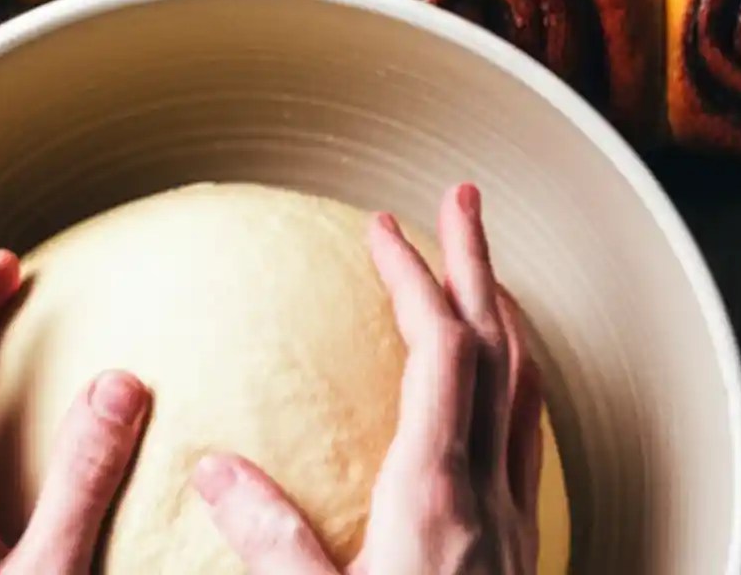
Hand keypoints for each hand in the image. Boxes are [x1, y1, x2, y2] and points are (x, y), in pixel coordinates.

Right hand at [190, 183, 542, 574]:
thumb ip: (271, 540)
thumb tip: (215, 468)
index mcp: (431, 494)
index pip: (440, 351)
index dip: (414, 276)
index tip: (383, 227)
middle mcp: (485, 493)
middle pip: (496, 346)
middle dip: (474, 262)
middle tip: (461, 200)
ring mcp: (512, 516)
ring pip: (522, 386)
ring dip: (501, 312)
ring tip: (480, 272)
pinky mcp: (520, 543)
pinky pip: (525, 432)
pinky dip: (512, 377)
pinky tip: (494, 381)